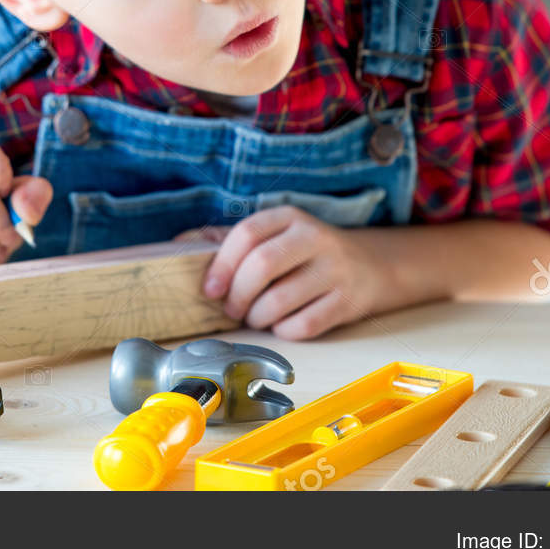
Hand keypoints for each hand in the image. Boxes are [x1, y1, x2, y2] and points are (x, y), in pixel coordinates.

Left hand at [192, 206, 388, 339]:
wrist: (370, 266)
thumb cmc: (306, 253)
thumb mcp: (274, 236)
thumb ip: (229, 239)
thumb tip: (179, 244)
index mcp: (290, 217)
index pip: (247, 234)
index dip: (222, 265)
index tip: (210, 289)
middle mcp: (315, 238)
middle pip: (262, 265)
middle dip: (238, 294)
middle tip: (232, 309)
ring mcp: (335, 270)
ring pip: (280, 300)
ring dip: (257, 317)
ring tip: (255, 316)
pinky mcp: (346, 301)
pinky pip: (303, 325)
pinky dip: (284, 331)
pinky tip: (282, 324)